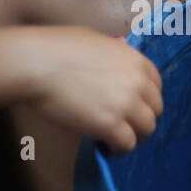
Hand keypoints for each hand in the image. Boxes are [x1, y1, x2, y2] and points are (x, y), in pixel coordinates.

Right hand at [19, 27, 162, 152]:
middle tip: (123, 124)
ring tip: (114, 137)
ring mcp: (126, 105)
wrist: (34, 63)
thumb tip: (117, 68)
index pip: (156, 86)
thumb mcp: (96, 42)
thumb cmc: (55, 48)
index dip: (145, 98)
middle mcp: (138, 83)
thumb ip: (115, 58)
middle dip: (140, 118)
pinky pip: (127, 144)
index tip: (133, 106)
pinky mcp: (110, 125)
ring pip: (147, 129)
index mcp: (136, 61)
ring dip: (133, 135)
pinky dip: (118, 148)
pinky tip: (105, 146)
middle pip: (155, 109)